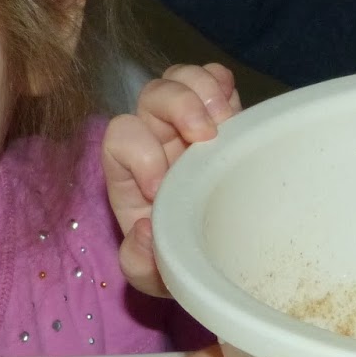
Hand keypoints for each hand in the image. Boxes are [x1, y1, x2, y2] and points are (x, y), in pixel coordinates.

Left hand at [103, 63, 242, 294]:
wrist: (227, 264)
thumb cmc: (185, 265)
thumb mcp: (159, 277)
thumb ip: (140, 263)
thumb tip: (144, 230)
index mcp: (132, 177)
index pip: (120, 140)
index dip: (138, 154)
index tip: (163, 188)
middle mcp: (157, 142)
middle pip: (152, 97)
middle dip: (177, 107)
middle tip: (205, 136)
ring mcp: (190, 125)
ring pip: (180, 79)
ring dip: (202, 89)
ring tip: (227, 121)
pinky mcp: (224, 118)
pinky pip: (216, 79)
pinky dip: (223, 83)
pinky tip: (236, 109)